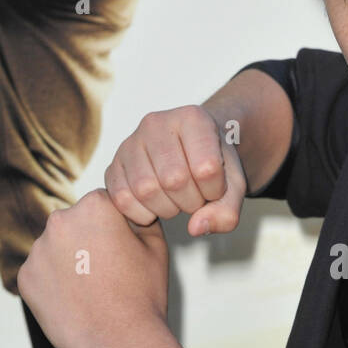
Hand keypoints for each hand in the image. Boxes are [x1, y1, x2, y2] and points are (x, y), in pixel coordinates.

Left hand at [17, 189, 168, 347]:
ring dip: (70, 261)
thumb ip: (141, 218)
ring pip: (56, 249)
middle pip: (74, 223)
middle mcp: (60, 221)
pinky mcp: (26, 278)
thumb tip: (131, 210)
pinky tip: (77, 301)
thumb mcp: (157, 246)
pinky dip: (55, 284)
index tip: (123, 249)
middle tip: (109, 272)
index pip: (102, 204)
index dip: (116, 226)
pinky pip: (42, 273)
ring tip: (93, 290)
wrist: (120, 342)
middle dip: (88, 241)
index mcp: (94, 206)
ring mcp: (38, 250)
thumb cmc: (142, 296)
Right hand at [105, 104, 246, 235]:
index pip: (206, 168)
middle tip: (196, 197)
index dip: (215, 190)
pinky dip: (143, 213)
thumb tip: (195, 228)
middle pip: (174, 180)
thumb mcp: (233, 186)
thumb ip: (227, 211)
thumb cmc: (213, 166)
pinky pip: (122, 199)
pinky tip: (158, 205)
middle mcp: (156, 123)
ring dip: (168, 209)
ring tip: (178, 200)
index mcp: (192, 118)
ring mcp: (130, 143)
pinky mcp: (113, 165)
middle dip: (192, 202)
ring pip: (146, 190)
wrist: (190, 156)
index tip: (215, 186)